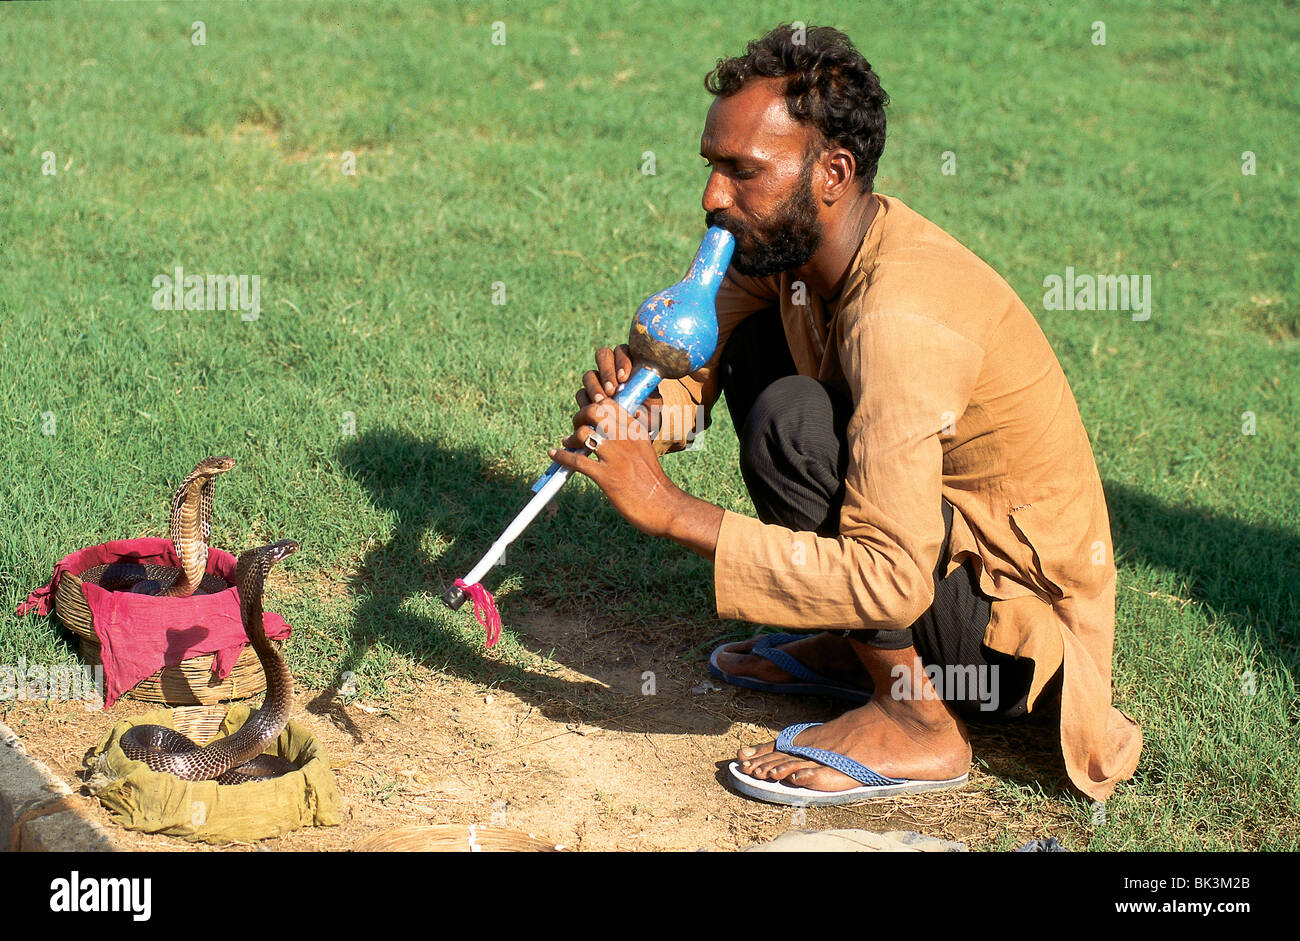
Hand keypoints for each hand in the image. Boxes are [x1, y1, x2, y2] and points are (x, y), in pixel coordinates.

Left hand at [551, 398, 680, 537]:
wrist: (664, 506)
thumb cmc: (654, 479)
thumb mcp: (648, 448)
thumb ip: (639, 429)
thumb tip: (635, 410)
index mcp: (635, 430)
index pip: (610, 404)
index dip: (593, 405)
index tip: (587, 416)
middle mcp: (625, 439)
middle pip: (594, 411)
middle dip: (580, 416)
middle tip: (576, 428)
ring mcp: (615, 457)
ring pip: (584, 433)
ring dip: (571, 437)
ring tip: (567, 443)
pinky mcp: (607, 477)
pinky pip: (577, 461)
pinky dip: (562, 457)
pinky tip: (554, 455)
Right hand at [578, 345, 660, 435]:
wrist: (634, 436)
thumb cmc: (647, 417)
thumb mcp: (654, 408)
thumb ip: (650, 401)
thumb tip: (641, 398)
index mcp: (630, 365)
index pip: (623, 351)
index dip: (622, 360)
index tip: (624, 378)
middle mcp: (612, 369)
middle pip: (603, 355)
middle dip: (606, 372)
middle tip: (612, 390)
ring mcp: (597, 382)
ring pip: (589, 374)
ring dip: (594, 387)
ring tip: (602, 402)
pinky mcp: (586, 397)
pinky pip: (581, 393)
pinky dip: (586, 401)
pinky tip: (594, 410)